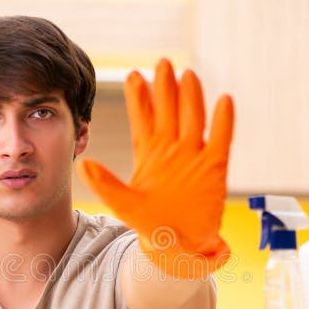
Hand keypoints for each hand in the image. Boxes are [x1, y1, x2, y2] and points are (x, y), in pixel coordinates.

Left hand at [78, 58, 234, 278]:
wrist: (178, 245)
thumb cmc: (151, 224)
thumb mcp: (124, 205)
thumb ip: (106, 185)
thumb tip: (84, 164)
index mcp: (149, 154)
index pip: (143, 120)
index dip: (139, 98)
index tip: (133, 75)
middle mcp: (172, 150)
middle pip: (169, 112)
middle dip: (166, 88)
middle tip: (163, 62)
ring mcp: (194, 157)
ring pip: (194, 120)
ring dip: (191, 98)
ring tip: (188, 74)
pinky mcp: (214, 168)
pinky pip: (220, 140)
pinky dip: (223, 122)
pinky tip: (224, 101)